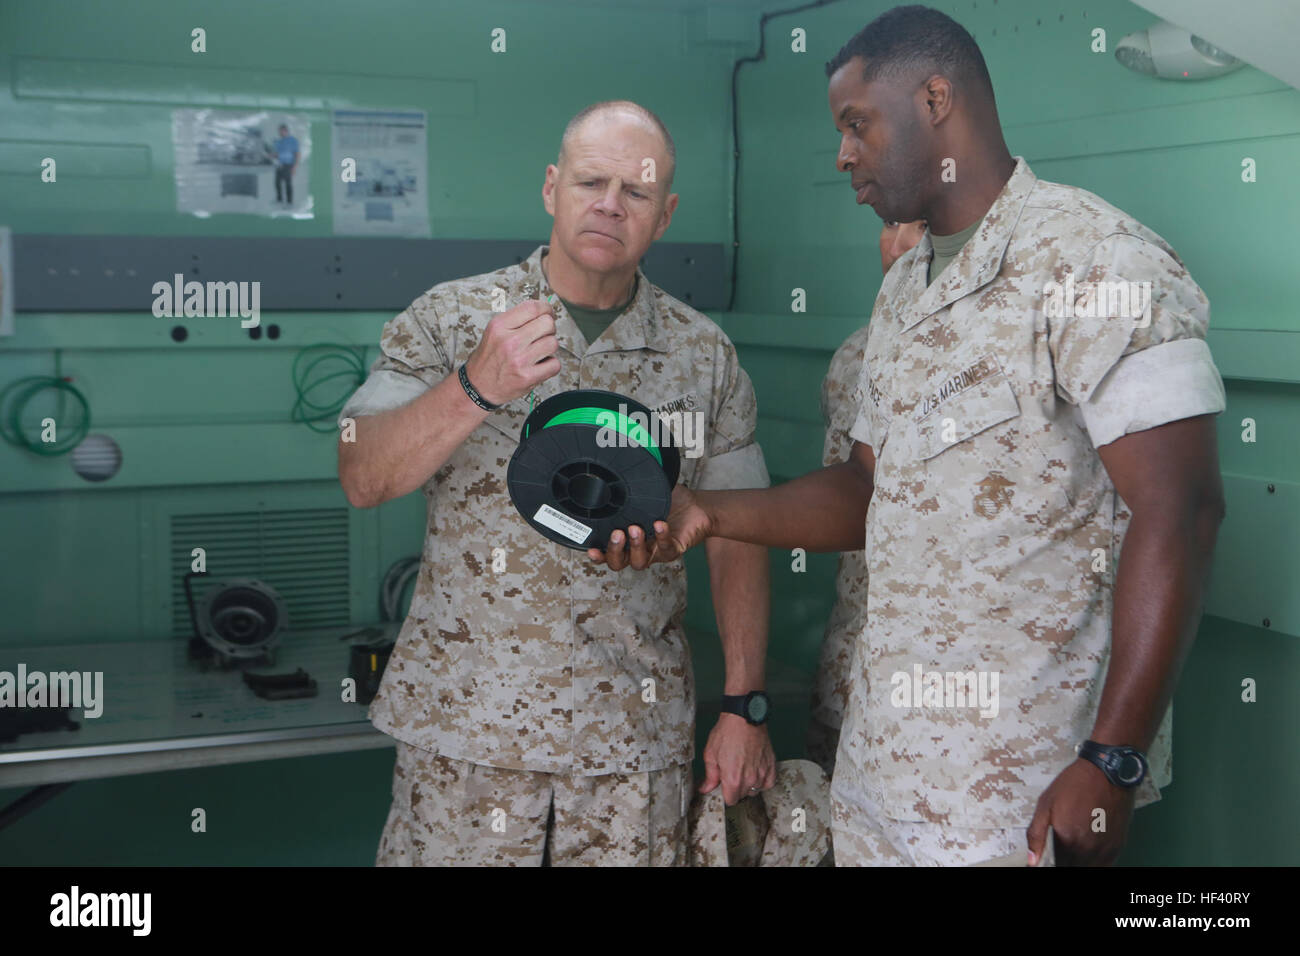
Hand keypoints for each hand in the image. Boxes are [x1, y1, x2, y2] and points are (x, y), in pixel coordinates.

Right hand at [463, 299, 560, 404]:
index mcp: (500, 326)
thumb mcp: (494, 332)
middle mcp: (509, 341)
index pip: (533, 307)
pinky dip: (550, 365)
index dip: (546, 308)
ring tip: (538, 352)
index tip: (548, 312)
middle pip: (548, 323)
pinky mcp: (528, 377)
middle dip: (549, 329)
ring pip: (553, 343)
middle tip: (542, 335)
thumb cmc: (488, 359)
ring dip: (549, 347)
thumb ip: (516, 320)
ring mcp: (519, 360)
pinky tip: (539, 365)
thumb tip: (543, 310)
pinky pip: (554, 364)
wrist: (478, 387)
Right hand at [586, 484, 711, 569]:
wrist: (697, 507)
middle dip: (614, 551)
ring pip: (639, 562)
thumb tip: (618, 466)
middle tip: (617, 533)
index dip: (597, 555)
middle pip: (618, 563)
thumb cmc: (671, 502)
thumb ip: (631, 487)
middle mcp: (639, 549)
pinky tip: (659, 523)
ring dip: (635, 547)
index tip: (590, 548)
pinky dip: (661, 536)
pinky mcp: (673, 550)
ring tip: (636, 529)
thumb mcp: (646, 494)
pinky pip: (665, 548)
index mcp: (627, 539)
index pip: (607, 553)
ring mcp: (655, 551)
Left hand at [698, 713, 775, 805]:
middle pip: (742, 795)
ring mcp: (762, 773)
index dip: (725, 794)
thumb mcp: (711, 754)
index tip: (723, 785)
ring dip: (749, 784)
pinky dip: (762, 780)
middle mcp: (749, 779)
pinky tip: (755, 771)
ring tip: (743, 768)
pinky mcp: (771, 766)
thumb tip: (705, 789)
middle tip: (731, 772)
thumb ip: (710, 776)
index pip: (730, 801)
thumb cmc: (727, 732)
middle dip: (735, 788)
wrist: (744, 717)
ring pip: (755, 790)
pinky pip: (768, 783)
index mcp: (733, 779)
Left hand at [1027, 758, 1136, 865]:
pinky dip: (1095, 861)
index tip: (1050, 854)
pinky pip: (1105, 864)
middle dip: (1065, 861)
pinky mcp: (1118, 845)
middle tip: (1061, 848)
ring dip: (1080, 862)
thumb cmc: (1076, 783)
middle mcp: (1089, 848)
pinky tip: (1089, 847)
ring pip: (1090, 867)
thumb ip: (1036, 834)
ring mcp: (1105, 848)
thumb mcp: (1045, 804)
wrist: (1107, 772)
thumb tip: (1032, 859)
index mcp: (1068, 839)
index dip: (1051, 861)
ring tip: (1074, 846)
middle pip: (1073, 867)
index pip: (1058, 865)